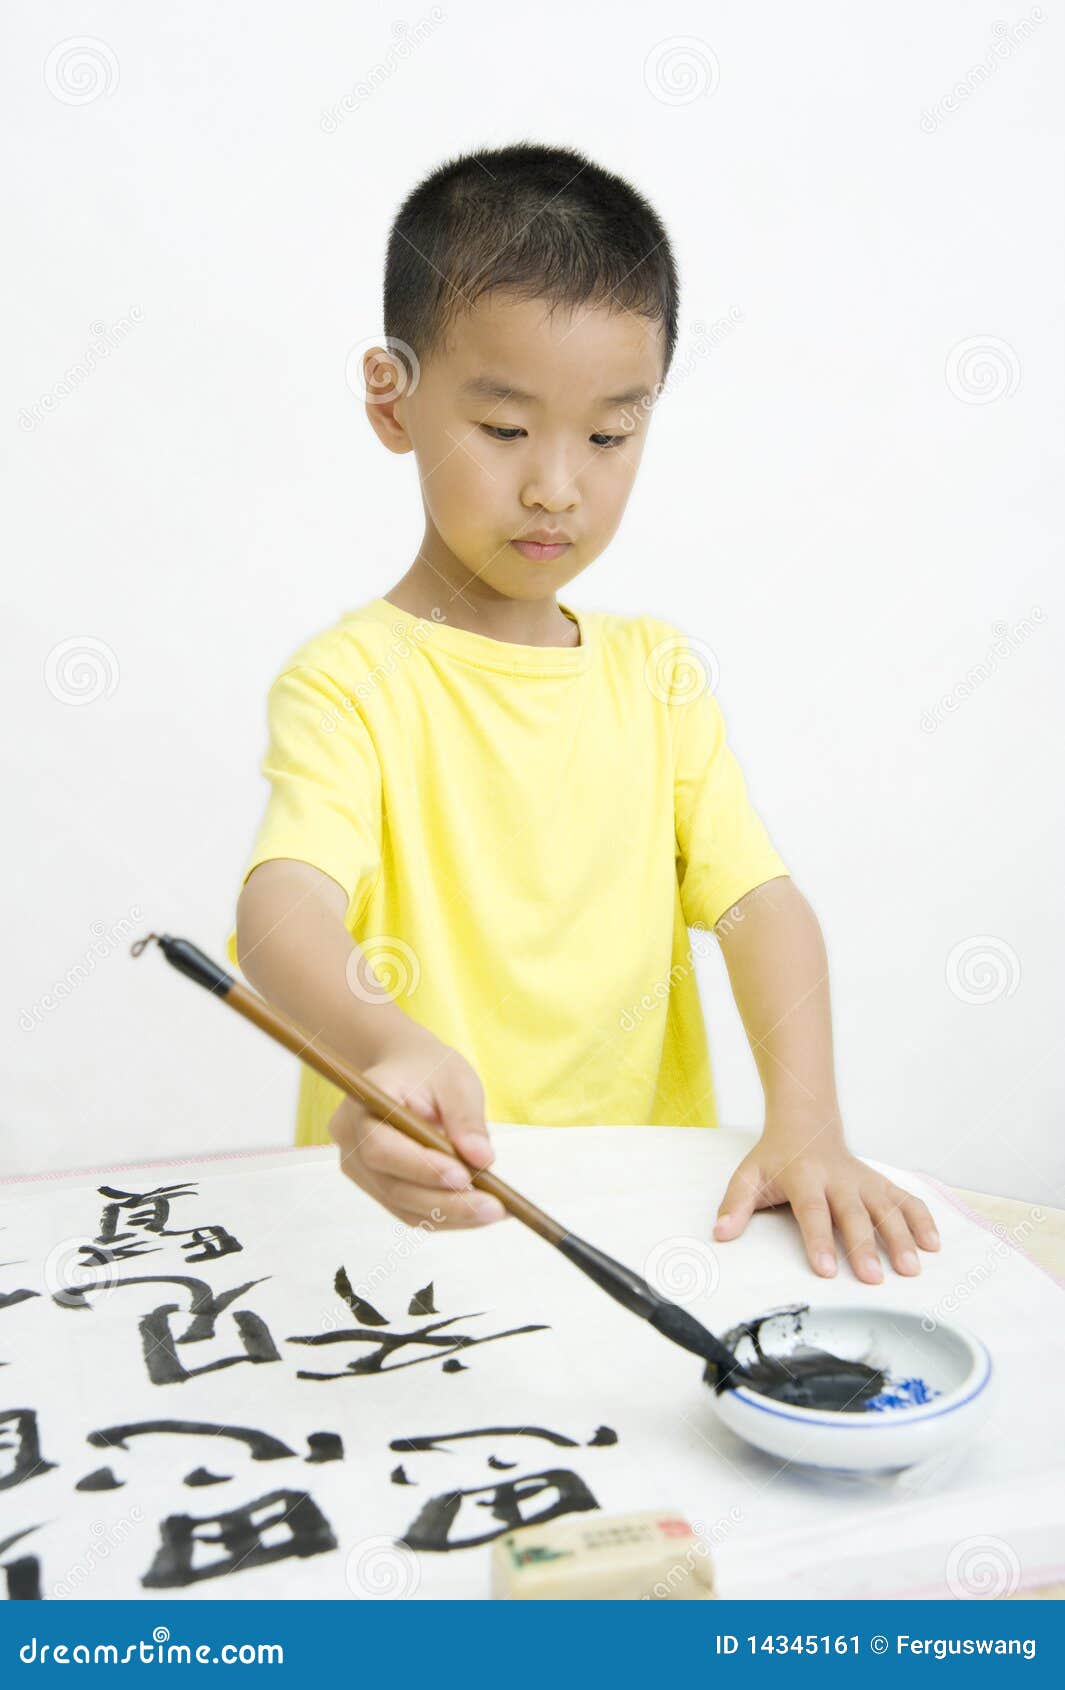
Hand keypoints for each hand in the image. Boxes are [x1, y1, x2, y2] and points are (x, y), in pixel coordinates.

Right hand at [328, 1029, 507, 1229]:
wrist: (404, 1069)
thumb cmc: (429, 1069)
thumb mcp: (455, 1080)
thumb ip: (466, 1117)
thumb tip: (482, 1159)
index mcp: (363, 1101)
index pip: (381, 1147)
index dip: (420, 1168)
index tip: (464, 1177)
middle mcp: (350, 1140)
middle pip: (392, 1186)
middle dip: (445, 1201)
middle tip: (493, 1207)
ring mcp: (358, 1167)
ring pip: (403, 1205)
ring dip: (451, 1215)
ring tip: (495, 1211)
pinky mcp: (376, 1185)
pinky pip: (409, 1209)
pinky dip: (446, 1215)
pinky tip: (480, 1211)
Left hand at [712, 1125, 940, 1282]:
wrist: (806, 1124)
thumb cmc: (776, 1158)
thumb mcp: (749, 1176)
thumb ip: (734, 1204)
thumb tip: (720, 1234)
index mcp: (804, 1177)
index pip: (812, 1212)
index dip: (818, 1241)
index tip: (825, 1270)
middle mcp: (838, 1178)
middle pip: (854, 1214)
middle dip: (864, 1246)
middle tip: (874, 1278)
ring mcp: (863, 1180)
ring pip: (886, 1207)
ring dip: (901, 1237)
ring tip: (911, 1267)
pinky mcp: (880, 1183)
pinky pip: (906, 1199)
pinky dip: (921, 1219)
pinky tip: (933, 1244)